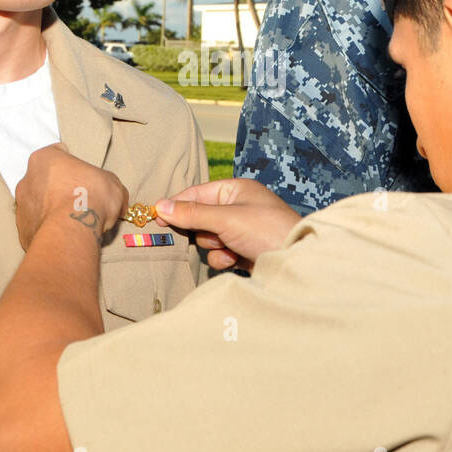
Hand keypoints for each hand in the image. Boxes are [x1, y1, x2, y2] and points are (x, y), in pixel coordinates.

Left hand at [15, 144, 127, 249]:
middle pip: (43, 181)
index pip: (55, 154)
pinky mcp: (23, 230)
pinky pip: (38, 228)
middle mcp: (27, 179)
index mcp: (44, 159)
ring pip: (38, 206)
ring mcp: (21, 206)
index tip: (80, 175)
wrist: (73, 230)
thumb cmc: (90, 196)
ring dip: (51, 211)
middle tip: (78, 200)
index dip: (70, 164)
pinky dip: (48, 230)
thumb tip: (116, 204)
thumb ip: (109, 187)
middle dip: (58, 189)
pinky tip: (64, 235)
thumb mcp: (113, 184)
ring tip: (72, 221)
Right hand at [155, 178, 300, 271]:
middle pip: (201, 217)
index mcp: (237, 190)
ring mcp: (242, 230)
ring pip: (209, 237)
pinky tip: (234, 260)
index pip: (198, 192)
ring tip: (229, 247)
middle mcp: (240, 207)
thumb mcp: (226, 219)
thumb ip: (192, 213)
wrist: (296, 261)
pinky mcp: (244, 251)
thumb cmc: (266, 231)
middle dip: (203, 229)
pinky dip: (223, 258)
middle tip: (206, 233)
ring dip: (214, 245)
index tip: (155, 217)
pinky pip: (220, 253)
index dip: (177, 204)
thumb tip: (160, 206)